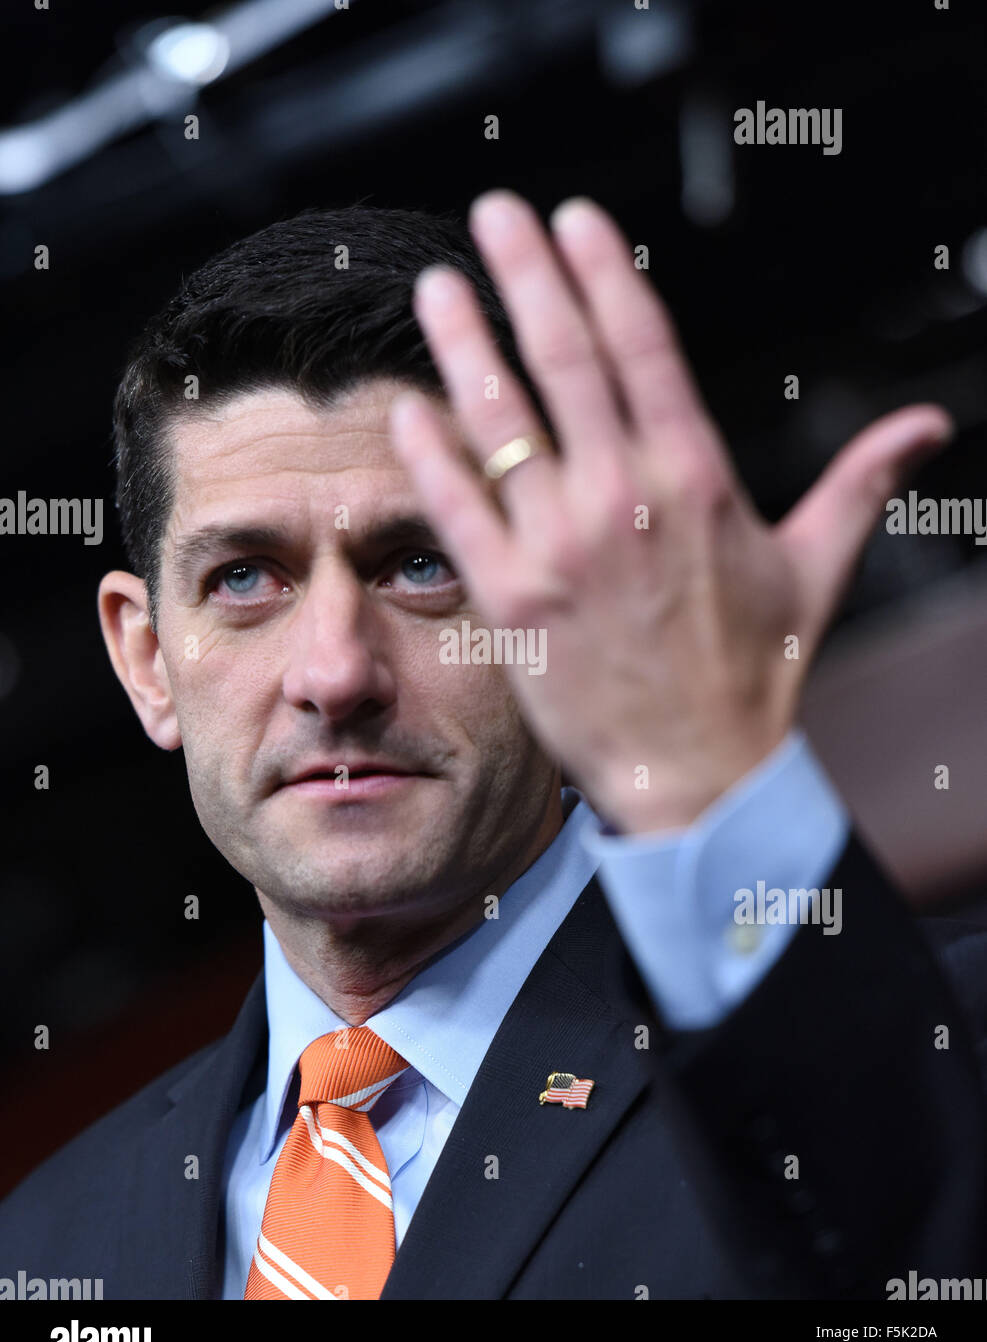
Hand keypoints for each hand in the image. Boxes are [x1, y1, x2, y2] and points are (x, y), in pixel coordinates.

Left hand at [389, 190, 953, 833]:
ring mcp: (563, 547)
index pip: (643, 346)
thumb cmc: (752, 669)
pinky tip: (409, 406)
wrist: (696, 772)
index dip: (604, 272)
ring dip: (466, 342)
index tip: (574, 222)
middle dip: (527, 274)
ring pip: (502, 421)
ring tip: (438, 285)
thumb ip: (862, 484)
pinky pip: (458, 507)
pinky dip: (430, 453)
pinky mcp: (513, 598)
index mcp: (698, 476)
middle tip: (496, 214)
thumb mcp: (816, 567)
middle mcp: (627, 497)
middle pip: (566, 359)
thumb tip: (929, 428)